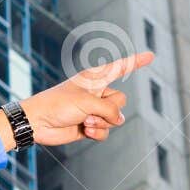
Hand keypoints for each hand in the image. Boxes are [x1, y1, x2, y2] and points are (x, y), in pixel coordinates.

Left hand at [0, 51, 154, 147]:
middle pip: (121, 100)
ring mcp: (94, 110)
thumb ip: (109, 110)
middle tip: (90, 111)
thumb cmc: (58, 104)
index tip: (151, 56)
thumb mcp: (87, 102)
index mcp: (95, 77)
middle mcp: (97, 92)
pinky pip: (106, 131)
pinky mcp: (89, 126)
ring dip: (101, 123)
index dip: (136, 62)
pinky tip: (84, 131)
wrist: (38, 123)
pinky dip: (97, 133)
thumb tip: (119, 120)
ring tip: (84, 122)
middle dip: (109, 110)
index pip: (120, 67)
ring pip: (114, 119)